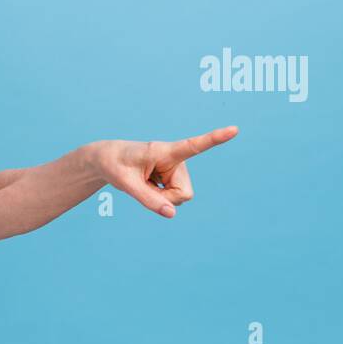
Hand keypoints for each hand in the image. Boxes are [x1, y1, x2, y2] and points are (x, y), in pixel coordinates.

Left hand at [92, 126, 237, 217]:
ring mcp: (176, 169)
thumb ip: (148, 200)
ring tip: (145, 183)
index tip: (234, 129)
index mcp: (164, 151)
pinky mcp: (174, 177)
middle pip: (183, 193)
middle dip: (165, 198)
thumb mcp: (127, 184)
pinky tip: (149, 184)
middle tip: (144, 186)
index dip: (215, 139)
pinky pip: (174, 198)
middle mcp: (176, 159)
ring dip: (162, 198)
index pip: (193, 146)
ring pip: (180, 197)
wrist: (108, 160)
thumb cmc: (115, 165)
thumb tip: (172, 214)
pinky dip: (160, 197)